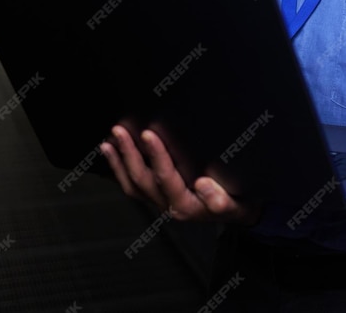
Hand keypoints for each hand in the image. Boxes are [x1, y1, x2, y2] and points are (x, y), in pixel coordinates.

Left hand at [101, 125, 261, 225]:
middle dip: (129, 154)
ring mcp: (160, 202)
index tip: (148, 135)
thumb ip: (219, 199)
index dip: (155, 156)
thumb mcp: (235, 204)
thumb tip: (202, 184)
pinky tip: (115, 154)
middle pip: (142, 180)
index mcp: (185, 206)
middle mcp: (168, 205)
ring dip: (119, 162)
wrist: (235, 214)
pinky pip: (134, 185)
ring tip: (109, 141)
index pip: (166, 178)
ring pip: (133, 184)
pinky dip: (120, 169)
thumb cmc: (235, 205)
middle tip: (120, 131)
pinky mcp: (157, 197)